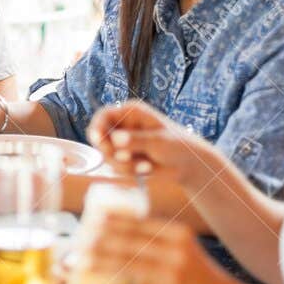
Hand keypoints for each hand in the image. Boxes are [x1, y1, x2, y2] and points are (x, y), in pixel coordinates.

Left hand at [84, 213, 229, 283]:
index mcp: (178, 234)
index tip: (91, 220)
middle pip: (128, 242)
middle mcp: (175, 250)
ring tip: (77, 264)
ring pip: (126, 265)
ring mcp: (171, 274)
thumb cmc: (199, 276)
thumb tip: (118, 232)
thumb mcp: (184, 249)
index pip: (139, 223)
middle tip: (77, 243)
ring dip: (97, 264)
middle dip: (98, 242)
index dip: (112, 221)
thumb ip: (159, 240)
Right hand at [87, 101, 223, 191]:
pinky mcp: (123, 159)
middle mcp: (122, 126)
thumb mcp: (157, 141)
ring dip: (125, 165)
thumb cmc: (176, 145)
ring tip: (146, 166)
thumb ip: (136, 140)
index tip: (97, 139)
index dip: (97, 127)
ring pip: (107, 156)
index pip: (103, 115)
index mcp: (130, 112)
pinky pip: (115, 168)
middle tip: (127, 158)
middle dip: (111, 152)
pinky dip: (130, 171)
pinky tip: (147, 169)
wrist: (187, 164)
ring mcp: (121, 143)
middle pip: (100, 138)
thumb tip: (115, 139)